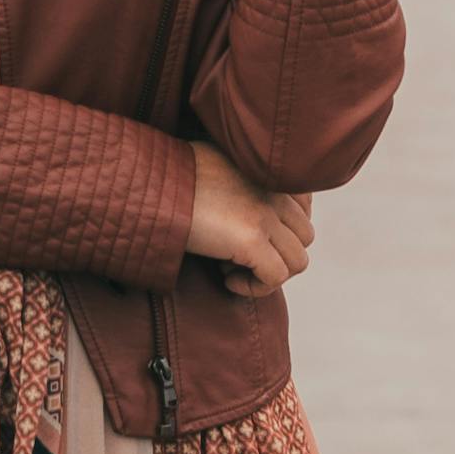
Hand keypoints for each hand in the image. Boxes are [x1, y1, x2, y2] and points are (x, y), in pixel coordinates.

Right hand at [180, 142, 315, 296]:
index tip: (258, 240)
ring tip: (230, 267)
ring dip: (267, 273)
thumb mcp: (213, 166)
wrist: (149, 185)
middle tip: (238, 257)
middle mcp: (273, 191)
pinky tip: (227, 280)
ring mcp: (265, 215)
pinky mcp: (252, 239)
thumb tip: (238, 211)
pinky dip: (255, 287)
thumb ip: (237, 181)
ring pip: (297, 261)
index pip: (305, 206)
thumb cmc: (170, 178)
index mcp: (266, 172)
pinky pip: (275, 278)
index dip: (285, 231)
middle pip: (304, 237)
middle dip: (276, 255)